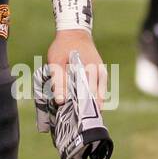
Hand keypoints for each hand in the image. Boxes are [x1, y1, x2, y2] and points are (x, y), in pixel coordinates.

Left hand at [35, 30, 122, 158]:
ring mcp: (101, 76)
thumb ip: (59, 81)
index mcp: (91, 73)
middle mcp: (100, 77)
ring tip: (73, 117)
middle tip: (73, 125)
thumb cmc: (63, 46)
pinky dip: (88, 100)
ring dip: (87, 107)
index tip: (76, 126)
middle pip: (96, 103)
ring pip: (97, 99)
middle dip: (86, 114)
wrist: (74, 32)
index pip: (91, 101)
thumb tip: (62, 102)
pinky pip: (95, 93)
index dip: (85, 115)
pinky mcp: (99, 76)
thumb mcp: (56, 62)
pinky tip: (76, 105)